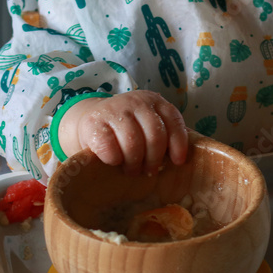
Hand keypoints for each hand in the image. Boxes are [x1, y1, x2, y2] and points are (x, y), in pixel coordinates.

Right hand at [57, 91, 188, 175]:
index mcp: (154, 101)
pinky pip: (109, 148)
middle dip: (154, 158)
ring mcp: (114, 109)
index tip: (177, 162)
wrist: (92, 120)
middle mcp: (136, 101)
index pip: (173, 120)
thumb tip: (180, 161)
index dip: (178, 144)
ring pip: (133, 142)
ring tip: (132, 170)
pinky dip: (114, 160)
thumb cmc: (127, 130)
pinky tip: (114, 162)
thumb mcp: (147, 126)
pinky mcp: (93, 122)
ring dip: (134, 163)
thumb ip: (163, 136)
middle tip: (149, 170)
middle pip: (155, 134)